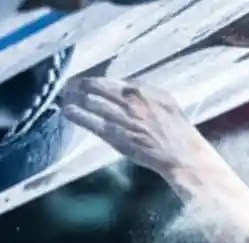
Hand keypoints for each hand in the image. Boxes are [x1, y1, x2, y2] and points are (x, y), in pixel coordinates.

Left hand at [59, 77, 202, 176]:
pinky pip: (95, 123)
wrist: (184, 155)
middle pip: (99, 89)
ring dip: (75, 99)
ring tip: (64, 97)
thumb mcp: (165, 103)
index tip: (84, 81)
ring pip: (93, 103)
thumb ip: (145, 94)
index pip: (112, 82)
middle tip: (68, 86)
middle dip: (80, 86)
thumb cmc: (178, 131)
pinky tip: (68, 112)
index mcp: (145, 92)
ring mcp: (125, 120)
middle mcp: (133, 102)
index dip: (95, 81)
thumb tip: (126, 89)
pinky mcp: (119, 137)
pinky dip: (80, 116)